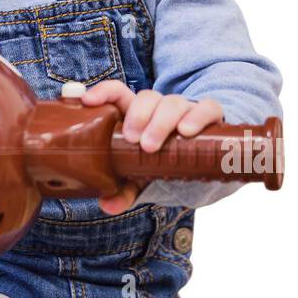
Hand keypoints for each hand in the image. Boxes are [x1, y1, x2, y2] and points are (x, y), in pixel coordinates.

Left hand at [80, 80, 223, 213]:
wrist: (200, 163)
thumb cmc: (162, 163)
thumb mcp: (141, 178)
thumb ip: (123, 191)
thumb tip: (107, 205)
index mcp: (137, 115)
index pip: (118, 93)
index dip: (103, 92)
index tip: (88, 101)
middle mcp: (160, 107)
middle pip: (148, 97)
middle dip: (138, 115)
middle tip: (132, 140)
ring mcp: (185, 109)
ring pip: (173, 102)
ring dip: (162, 122)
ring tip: (153, 145)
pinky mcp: (209, 115)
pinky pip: (207, 108)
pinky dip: (197, 117)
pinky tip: (187, 132)